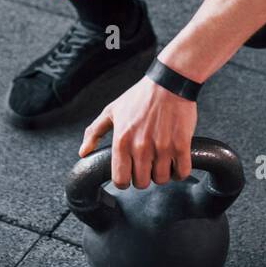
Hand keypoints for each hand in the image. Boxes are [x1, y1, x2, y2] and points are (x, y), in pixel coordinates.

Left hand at [80, 76, 196, 187]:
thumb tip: (83, 152)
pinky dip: (180, 172)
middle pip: (142, 183)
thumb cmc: (140, 96)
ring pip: (162, 179)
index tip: (130, 174)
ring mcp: (162, 148)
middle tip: (147, 166)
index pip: (120, 180)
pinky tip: (176, 163)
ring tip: (162, 162)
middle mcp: (140, 147)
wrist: (169, 83)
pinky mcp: (181, 145)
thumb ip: (94, 132)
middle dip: (144, 177)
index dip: (125, 180)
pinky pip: (182, 172)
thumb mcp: (112, 111)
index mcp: (122, 141)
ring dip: (162, 174)